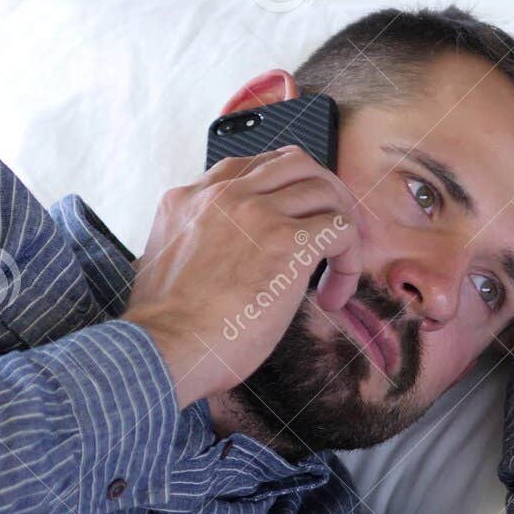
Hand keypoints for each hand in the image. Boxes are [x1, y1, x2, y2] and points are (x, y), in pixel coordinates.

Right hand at [122, 146, 363, 406]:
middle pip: (296, 163)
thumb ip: (195, 243)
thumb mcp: (167, 264)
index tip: (297, 223)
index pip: (253, 168)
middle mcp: (223, 193)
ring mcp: (256, 212)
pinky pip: (341, 228)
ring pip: (325, 191)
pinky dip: (350, 261)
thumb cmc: (165, 329)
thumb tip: (223, 258)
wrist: (163, 349)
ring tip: (340, 269)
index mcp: (190, 197)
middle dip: (326, 193)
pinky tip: (335, 295)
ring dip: (344, 228)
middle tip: (338, 232)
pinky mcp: (287, 240)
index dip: (286, 193)